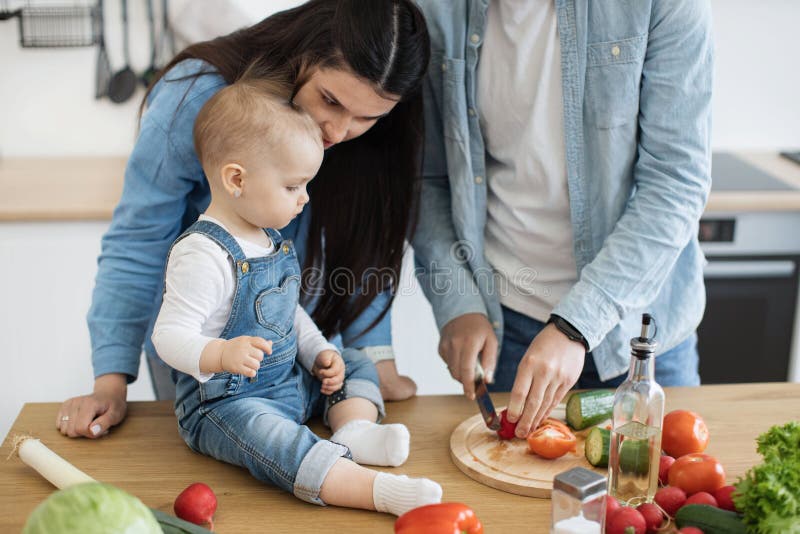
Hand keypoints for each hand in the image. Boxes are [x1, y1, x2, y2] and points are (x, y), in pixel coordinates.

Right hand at [56, 373, 127, 438]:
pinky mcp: (64, 406)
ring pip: (64, 429)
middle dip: (84, 432)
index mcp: (89, 404)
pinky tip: (80, 420)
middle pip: (71, 431)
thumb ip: (105, 423)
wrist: (108, 394)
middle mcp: (76, 402)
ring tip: (88, 422)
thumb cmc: (113, 405)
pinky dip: (70, 426)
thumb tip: (92, 431)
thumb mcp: (116, 415)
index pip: (81, 428)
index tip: (100, 428)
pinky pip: (59, 425)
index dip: (91, 433)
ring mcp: (69, 404)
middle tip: (95, 424)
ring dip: (76, 430)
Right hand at [218, 336, 271, 376]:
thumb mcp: (246, 341)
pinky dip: (252, 373)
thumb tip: (271, 343)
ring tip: (250, 365)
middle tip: (253, 358)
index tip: (269, 352)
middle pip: (260, 355)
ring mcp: (239, 358)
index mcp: (246, 340)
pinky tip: (249, 371)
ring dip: (256, 366)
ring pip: (257, 365)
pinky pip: (251, 373)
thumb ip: (258, 342)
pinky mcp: (236, 367)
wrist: (220, 353)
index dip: (267, 348)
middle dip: (259, 358)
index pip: (261, 342)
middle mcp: (243, 348)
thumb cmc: (237, 347)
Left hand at [312, 350, 344, 394]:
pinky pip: (333, 390)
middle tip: (323, 382)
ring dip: (330, 388)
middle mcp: (340, 372)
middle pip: (339, 380)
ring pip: (337, 386)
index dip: (328, 373)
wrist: (323, 360)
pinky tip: (322, 390)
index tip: (320, 371)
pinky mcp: (334, 384)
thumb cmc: (324, 357)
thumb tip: (327, 363)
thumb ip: (325, 358)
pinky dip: (328, 392)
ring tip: (322, 387)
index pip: (336, 371)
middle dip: (331, 382)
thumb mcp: (324, 355)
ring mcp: (338, 379)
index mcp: (339, 364)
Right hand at [438, 313, 498, 399]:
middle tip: (475, 382)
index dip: (469, 385)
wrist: (462, 312)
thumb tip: (488, 380)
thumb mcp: (491, 341)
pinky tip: (461, 357)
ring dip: (461, 374)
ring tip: (470, 365)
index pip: (466, 369)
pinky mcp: (440, 347)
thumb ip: (490, 361)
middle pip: (457, 373)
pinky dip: (455, 366)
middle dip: (466, 382)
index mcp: (469, 342)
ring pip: (451, 370)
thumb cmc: (480, 328)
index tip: (472, 396)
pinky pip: (448, 364)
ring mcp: (445, 345)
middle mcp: (454, 344)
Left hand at [507, 323, 585, 437]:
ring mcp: (558, 378)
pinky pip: (556, 401)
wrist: (569, 333)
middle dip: (525, 421)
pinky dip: (547, 412)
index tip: (509, 420)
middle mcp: (544, 372)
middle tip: (518, 434)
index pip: (519, 392)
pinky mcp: (569, 382)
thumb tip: (516, 403)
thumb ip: (523, 378)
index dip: (514, 409)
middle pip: (533, 403)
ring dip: (536, 420)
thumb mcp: (528, 357)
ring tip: (528, 431)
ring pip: (545, 404)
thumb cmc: (543, 346)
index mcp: (529, 364)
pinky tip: (541, 420)